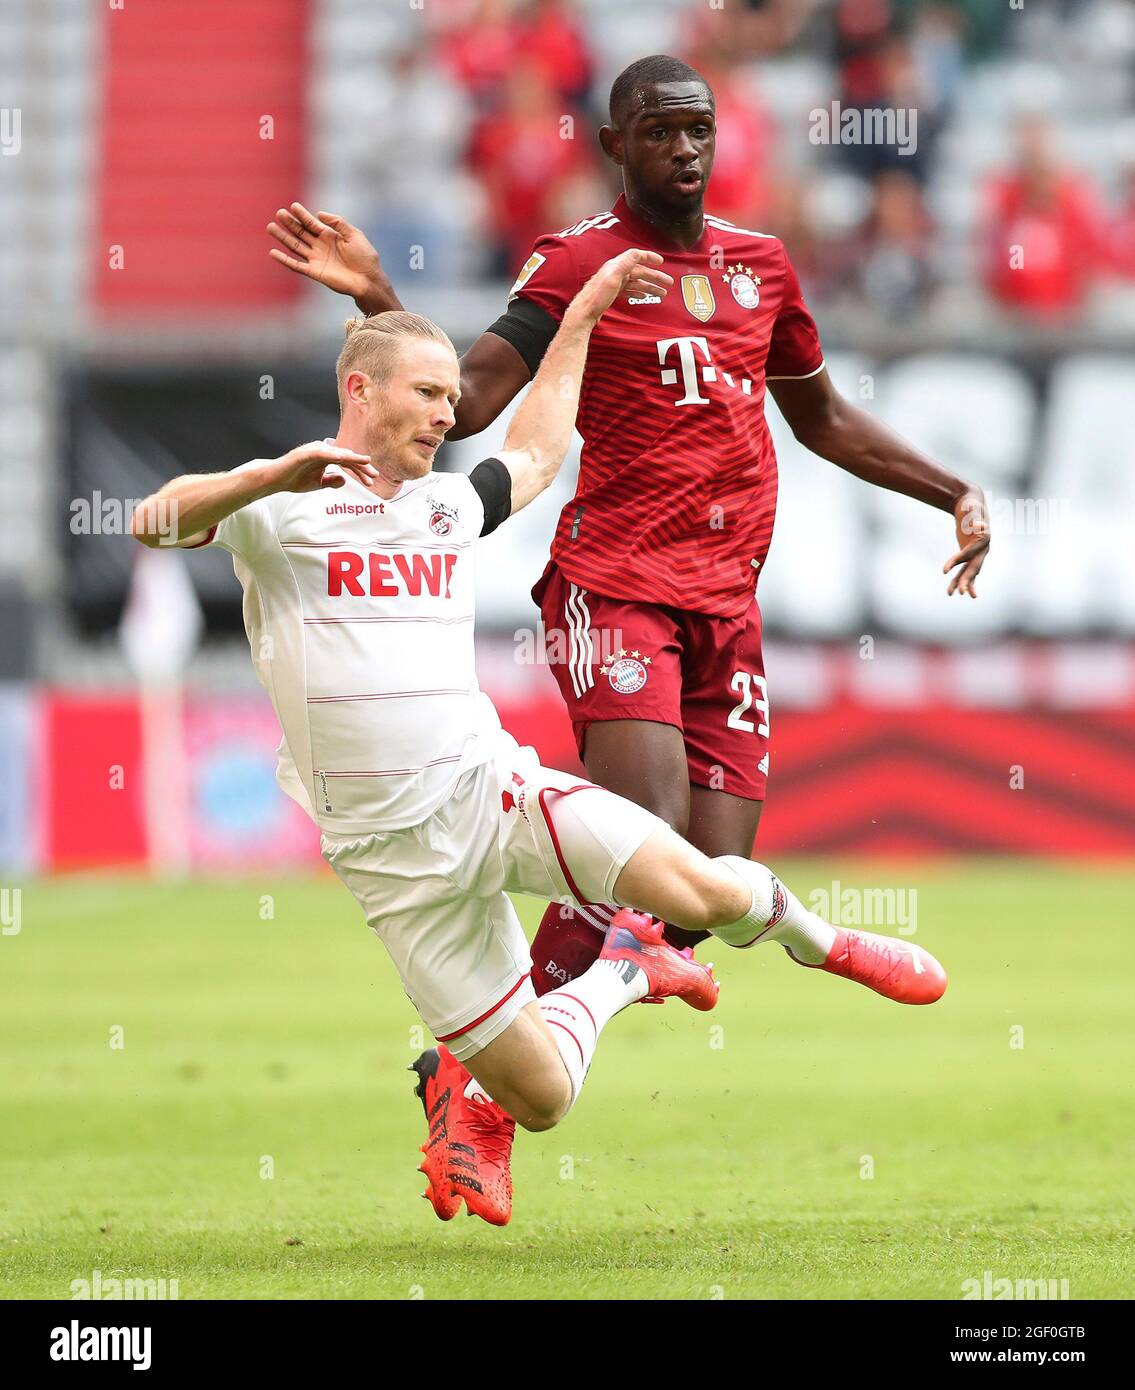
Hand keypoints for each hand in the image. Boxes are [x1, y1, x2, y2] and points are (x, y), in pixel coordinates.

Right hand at [260, 441, 377, 495]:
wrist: (275, 480)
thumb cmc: (294, 480)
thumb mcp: (318, 484)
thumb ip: (332, 481)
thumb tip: (345, 480)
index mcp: (326, 457)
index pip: (347, 462)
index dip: (360, 470)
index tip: (372, 479)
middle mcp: (322, 451)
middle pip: (346, 457)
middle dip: (361, 466)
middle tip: (375, 475)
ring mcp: (314, 450)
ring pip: (338, 453)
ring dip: (352, 459)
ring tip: (366, 464)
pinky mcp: (306, 452)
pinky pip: (324, 453)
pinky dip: (336, 455)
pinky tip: (346, 459)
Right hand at [267, 203, 383, 306]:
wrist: (369, 280)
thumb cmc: (366, 258)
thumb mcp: (354, 235)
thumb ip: (338, 223)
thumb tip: (319, 214)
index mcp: (330, 236)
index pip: (312, 223)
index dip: (302, 215)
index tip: (293, 206)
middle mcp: (321, 247)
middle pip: (301, 233)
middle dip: (290, 223)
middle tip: (279, 213)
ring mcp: (316, 259)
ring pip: (295, 246)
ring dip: (283, 237)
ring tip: (271, 227)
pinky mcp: (315, 272)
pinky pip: (296, 265)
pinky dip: (284, 259)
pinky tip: (273, 252)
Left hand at [569, 248, 673, 322]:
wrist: (584, 313)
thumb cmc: (597, 297)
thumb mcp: (613, 277)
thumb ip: (626, 263)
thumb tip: (637, 253)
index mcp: (616, 266)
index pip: (636, 256)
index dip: (649, 257)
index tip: (661, 261)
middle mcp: (615, 272)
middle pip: (639, 271)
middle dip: (655, 276)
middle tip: (668, 283)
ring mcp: (614, 283)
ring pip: (636, 282)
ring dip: (649, 286)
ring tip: (661, 293)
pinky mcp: (612, 293)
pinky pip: (629, 290)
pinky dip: (638, 292)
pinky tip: (643, 296)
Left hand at [943, 487, 989, 596]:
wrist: (971, 505)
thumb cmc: (970, 506)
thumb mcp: (971, 508)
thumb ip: (974, 517)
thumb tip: (979, 525)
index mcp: (983, 538)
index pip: (969, 553)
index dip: (957, 561)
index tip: (943, 570)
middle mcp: (983, 549)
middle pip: (974, 566)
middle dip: (966, 580)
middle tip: (960, 592)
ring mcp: (977, 553)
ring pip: (969, 572)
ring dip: (961, 583)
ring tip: (950, 594)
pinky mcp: (970, 556)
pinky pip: (964, 570)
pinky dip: (957, 580)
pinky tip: (950, 591)